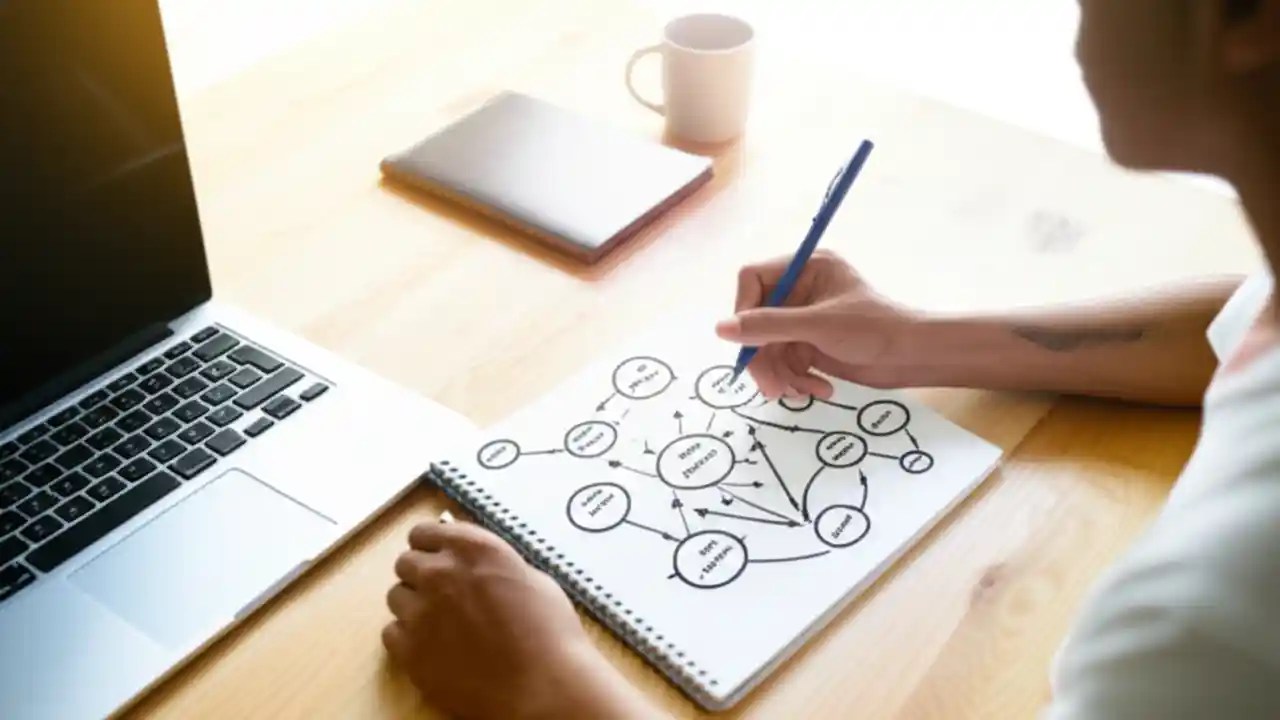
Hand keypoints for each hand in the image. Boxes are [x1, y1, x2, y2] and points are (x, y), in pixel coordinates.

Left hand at [382, 520, 654, 719]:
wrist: (543, 686)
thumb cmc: (550, 633)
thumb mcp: (531, 579)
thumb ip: (494, 566)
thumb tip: (478, 567)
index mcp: (472, 548)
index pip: (424, 532)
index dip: (431, 546)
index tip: (439, 558)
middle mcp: (439, 573)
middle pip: (405, 563)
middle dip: (421, 575)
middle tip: (443, 594)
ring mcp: (419, 612)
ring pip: (396, 597)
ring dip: (414, 605)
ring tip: (441, 625)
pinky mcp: (409, 651)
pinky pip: (391, 633)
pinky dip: (408, 638)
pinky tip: (434, 648)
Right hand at [715, 250, 923, 397]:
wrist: (915, 358)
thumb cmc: (875, 329)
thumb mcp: (818, 326)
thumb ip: (768, 326)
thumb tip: (720, 329)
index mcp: (805, 268)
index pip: (753, 279)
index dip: (743, 310)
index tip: (747, 341)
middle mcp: (800, 291)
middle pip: (757, 320)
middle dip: (764, 356)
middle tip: (771, 387)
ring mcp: (805, 320)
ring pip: (769, 347)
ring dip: (780, 375)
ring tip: (798, 394)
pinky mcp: (811, 345)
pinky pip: (786, 363)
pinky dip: (797, 380)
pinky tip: (819, 390)